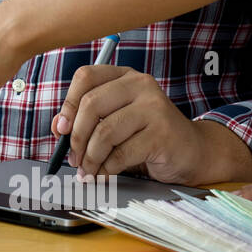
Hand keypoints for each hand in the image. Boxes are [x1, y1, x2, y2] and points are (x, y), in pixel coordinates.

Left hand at [53, 65, 247, 184]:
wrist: (192, 151)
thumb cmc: (148, 137)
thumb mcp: (117, 121)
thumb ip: (89, 120)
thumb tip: (60, 127)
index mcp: (125, 77)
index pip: (86, 77)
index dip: (68, 103)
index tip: (62, 128)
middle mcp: (141, 85)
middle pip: (91, 105)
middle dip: (76, 138)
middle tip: (74, 159)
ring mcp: (154, 108)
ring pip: (104, 133)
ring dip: (90, 158)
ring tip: (88, 172)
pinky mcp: (161, 134)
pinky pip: (121, 154)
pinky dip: (107, 169)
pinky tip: (105, 175)